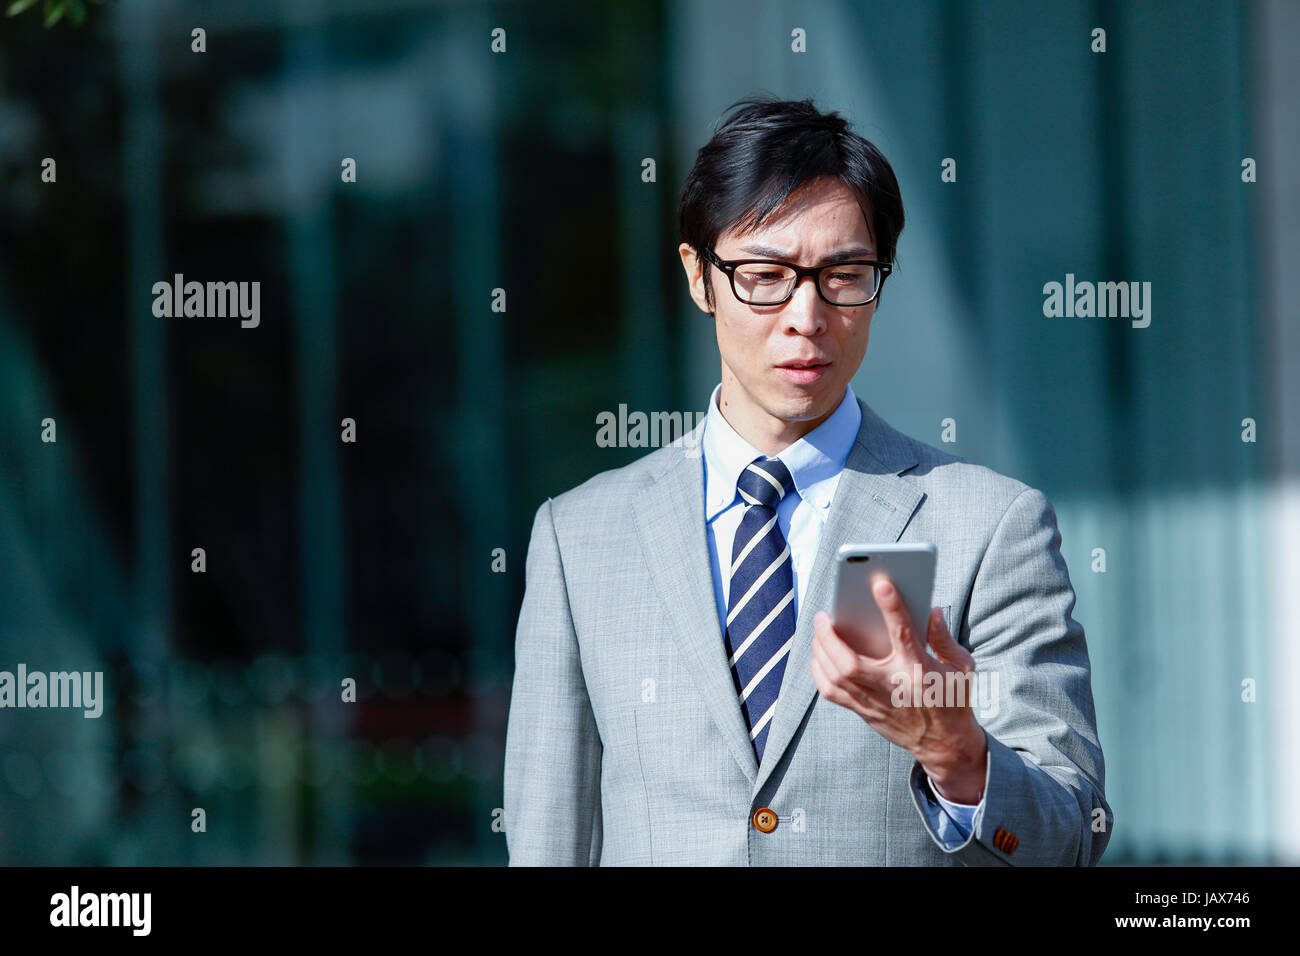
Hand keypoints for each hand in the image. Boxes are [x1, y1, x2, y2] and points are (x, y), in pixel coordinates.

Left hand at [810, 576, 988, 803]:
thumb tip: (930, 610)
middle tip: (823, 615)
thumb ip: (944, 637)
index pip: (904, 634)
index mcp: (920, 670)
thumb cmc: (953, 699)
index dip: (893, 608)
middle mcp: (893, 686)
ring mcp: (875, 702)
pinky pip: (831, 693)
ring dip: (820, 651)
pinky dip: (819, 672)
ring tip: (818, 630)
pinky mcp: (864, 712)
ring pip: (835, 677)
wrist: (945, 745)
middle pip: (850, 662)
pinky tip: (819, 656)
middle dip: (830, 636)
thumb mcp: (961, 666)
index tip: (881, 584)